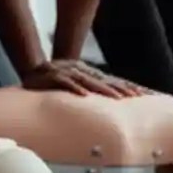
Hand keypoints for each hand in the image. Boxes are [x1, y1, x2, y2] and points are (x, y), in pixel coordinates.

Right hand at [22, 60, 147, 97]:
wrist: (31, 71)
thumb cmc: (55, 81)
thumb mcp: (75, 84)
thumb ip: (90, 89)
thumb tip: (109, 103)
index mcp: (87, 71)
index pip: (110, 79)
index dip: (126, 86)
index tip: (142, 95)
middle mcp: (79, 69)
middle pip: (104, 79)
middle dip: (121, 88)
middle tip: (136, 97)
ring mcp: (67, 71)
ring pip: (89, 81)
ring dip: (103, 89)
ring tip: (117, 98)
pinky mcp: (53, 76)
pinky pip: (66, 82)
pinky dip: (75, 88)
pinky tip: (85, 95)